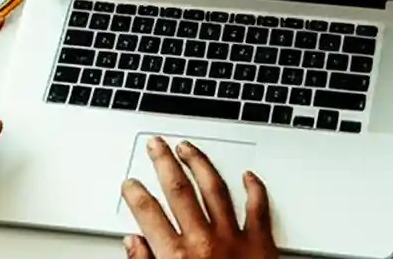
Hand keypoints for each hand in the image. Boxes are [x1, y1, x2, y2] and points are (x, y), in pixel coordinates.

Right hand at [122, 137, 276, 258]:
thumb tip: (133, 244)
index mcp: (177, 257)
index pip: (148, 214)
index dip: (136, 195)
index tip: (130, 183)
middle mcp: (205, 241)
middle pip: (179, 190)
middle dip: (163, 162)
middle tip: (155, 144)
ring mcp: (235, 238)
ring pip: (215, 188)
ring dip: (200, 163)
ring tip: (188, 147)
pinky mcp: (262, 243)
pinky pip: (258, 207)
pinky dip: (254, 188)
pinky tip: (247, 174)